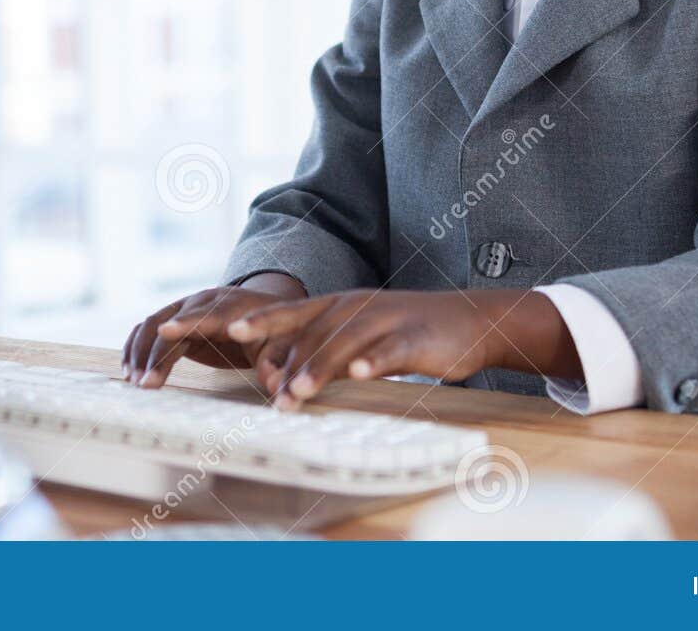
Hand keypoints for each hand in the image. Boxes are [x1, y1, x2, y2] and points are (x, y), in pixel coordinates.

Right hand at [122, 273, 304, 388]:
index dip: (188, 322)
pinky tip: (129, 370)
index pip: (209, 313)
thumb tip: (272, 381)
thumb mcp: (283, 342)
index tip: (168, 332)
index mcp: (234, 305)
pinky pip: (147, 328)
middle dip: (156, 352)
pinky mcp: (174, 317)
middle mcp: (205, 300)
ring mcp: (186, 306)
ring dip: (141, 352)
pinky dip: (135, 347)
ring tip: (134, 383)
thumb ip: (276, 358)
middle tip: (146, 385)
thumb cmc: (276, 331)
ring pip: (154, 324)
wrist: (264, 308)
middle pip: (173, 321)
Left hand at [226, 289, 510, 409]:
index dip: (260, 322)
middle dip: (285, 359)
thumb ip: (323, 352)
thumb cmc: (406, 332)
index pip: (289, 313)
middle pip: (313, 331)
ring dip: (321, 367)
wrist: (469, 320)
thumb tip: (281, 379)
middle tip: (263, 389)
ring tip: (298, 392)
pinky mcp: (415, 337)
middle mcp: (356, 308)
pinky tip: (361, 374)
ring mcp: (386, 320)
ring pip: (346, 342)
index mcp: (338, 306)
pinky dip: (376, 361)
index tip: (228, 335)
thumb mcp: (359, 336)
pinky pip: (392, 349)